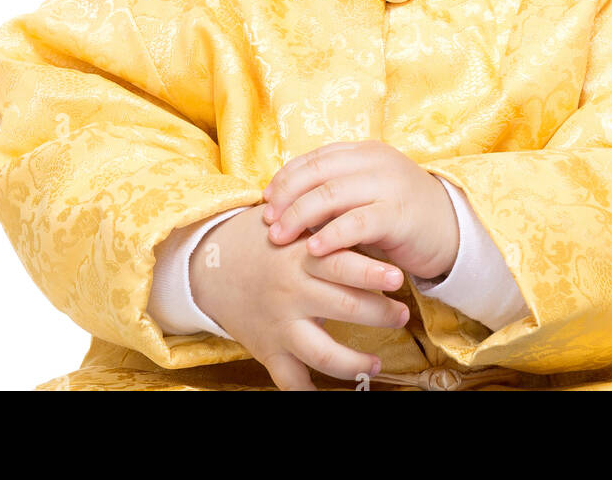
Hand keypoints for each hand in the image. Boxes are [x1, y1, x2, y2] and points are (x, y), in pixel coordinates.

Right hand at [188, 204, 409, 390]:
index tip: (398, 277)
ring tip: (375, 363)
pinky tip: (327, 393)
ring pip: (323, 354)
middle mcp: (291, 293)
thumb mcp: (292, 224)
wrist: (209, 265)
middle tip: (402, 314)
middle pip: (345, 307)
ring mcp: (279, 325)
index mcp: (299, 257)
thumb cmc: (262, 240)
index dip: (371, 273)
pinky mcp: (267, 349)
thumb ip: (327, 224)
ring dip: (355, 362)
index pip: (340, 264)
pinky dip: (309, 391)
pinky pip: (290, 380)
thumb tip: (373, 218)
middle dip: (381, 314)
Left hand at [260, 140, 459, 280]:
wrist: (453, 230)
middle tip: (268, 223)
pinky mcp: (398, 214)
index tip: (266, 201)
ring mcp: (388, 185)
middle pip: (315, 174)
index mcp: (364, 151)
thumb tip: (284, 204)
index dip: (285, 179)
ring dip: (299, 217)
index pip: (313, 159)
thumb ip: (335, 192)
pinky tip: (313, 250)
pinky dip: (329, 235)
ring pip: (330, 195)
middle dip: (286, 198)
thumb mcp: (366, 194)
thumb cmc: (400, 215)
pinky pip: (356, 222)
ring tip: (280, 237)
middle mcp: (375, 161)